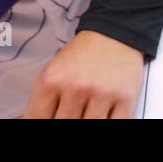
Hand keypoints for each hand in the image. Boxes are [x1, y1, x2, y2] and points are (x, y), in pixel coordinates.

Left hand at [23, 29, 144, 117]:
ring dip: (86, 121)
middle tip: (69, 113)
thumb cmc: (81, 55)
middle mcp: (76, 88)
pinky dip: (108, 121)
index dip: (40, 123)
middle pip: (63, 124)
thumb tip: (37, 118)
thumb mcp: (53, 69)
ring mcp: (101, 95)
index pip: (37, 117)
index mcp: (52, 80)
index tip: (48, 119)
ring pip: (89, 127)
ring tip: (84, 112)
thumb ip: (44, 97)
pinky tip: (101, 114)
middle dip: (65, 120)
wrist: (112, 34)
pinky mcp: (124, 99)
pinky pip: (115, 124)